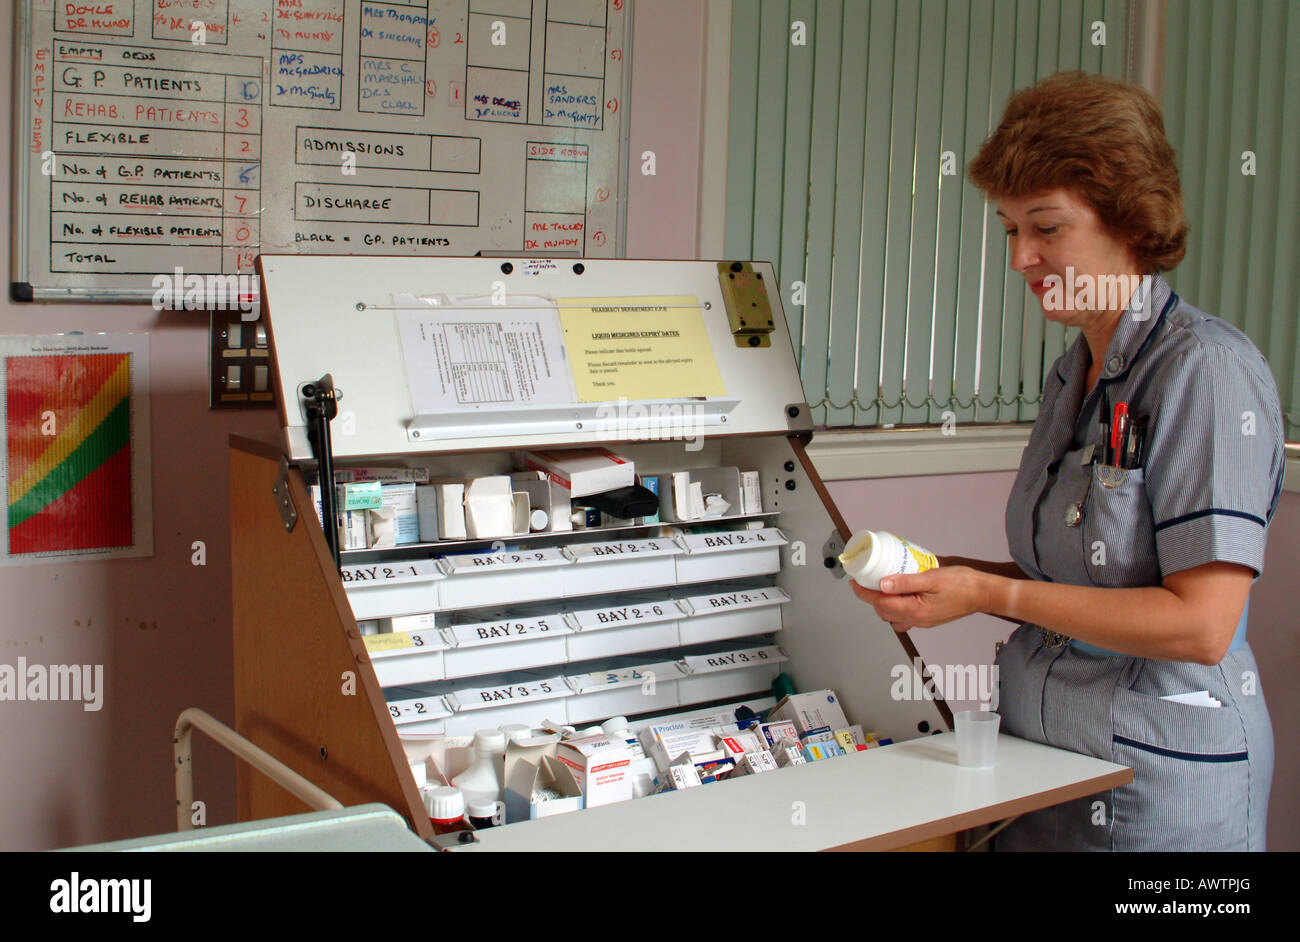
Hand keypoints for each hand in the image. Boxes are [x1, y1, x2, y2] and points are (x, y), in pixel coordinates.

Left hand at [848, 566, 990, 631]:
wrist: (984, 594)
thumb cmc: (963, 584)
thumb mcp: (932, 577)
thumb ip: (906, 581)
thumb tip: (883, 583)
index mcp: (915, 610)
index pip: (880, 603)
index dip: (864, 593)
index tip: (855, 583)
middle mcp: (917, 620)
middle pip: (884, 612)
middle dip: (872, 598)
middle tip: (867, 581)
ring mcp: (923, 621)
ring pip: (894, 617)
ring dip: (884, 604)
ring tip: (882, 587)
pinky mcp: (929, 618)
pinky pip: (906, 616)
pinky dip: (897, 606)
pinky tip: (900, 593)